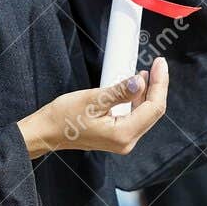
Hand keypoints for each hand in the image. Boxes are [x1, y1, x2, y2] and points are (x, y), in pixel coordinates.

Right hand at [17, 57, 169, 158]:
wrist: (46, 132)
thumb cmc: (63, 118)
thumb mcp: (92, 99)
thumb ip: (120, 91)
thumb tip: (140, 82)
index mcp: (122, 134)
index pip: (153, 108)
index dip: (160, 84)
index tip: (160, 64)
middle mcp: (126, 141)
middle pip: (153, 112)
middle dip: (158, 86)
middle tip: (158, 63)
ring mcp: (122, 140)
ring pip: (145, 114)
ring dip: (149, 92)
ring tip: (149, 71)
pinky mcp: (117, 135)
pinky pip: (135, 116)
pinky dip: (138, 99)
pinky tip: (137, 86)